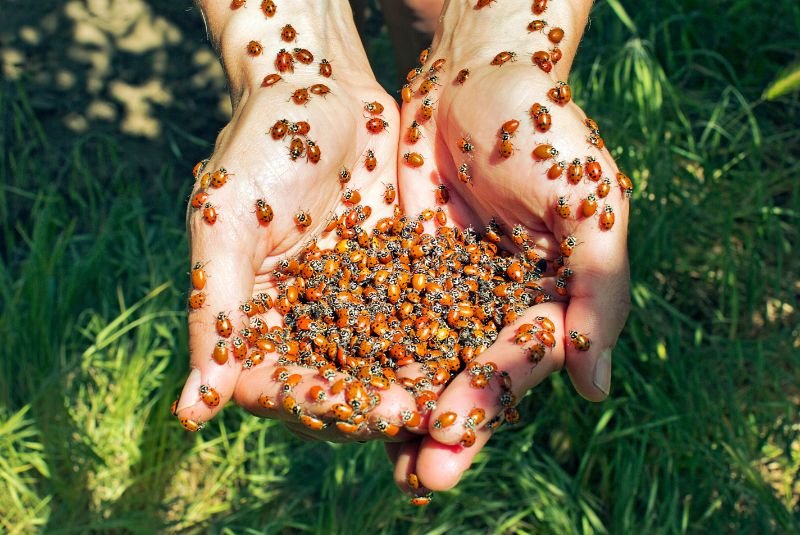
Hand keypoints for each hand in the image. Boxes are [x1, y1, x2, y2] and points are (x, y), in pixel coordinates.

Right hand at [175, 0, 422, 442]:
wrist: (323, 89)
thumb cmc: (259, 145)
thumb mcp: (227, 222)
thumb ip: (215, 312)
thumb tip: (189, 414)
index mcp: (253, 322)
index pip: (279, 388)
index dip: (318, 406)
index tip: (360, 412)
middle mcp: (305, 325)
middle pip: (339, 389)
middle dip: (379, 406)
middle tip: (425, 415)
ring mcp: (356, 305)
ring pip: (386, 365)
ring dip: (418, 387)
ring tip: (457, 398)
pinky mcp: (401, 279)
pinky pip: (424, 319)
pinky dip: (447, 340)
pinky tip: (478, 351)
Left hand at [391, 0, 630, 492]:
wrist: (476, 76)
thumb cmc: (546, 130)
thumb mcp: (588, 202)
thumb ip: (599, 288)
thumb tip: (596, 388)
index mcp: (551, 301)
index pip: (521, 362)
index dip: (491, 398)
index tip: (454, 431)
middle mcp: (499, 308)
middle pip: (474, 378)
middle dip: (450, 427)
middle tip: (423, 477)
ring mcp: (450, 294)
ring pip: (427, 363)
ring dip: (407, 413)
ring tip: (387, 463)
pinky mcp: (403, 273)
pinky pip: (385, 322)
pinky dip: (369, 359)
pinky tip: (345, 394)